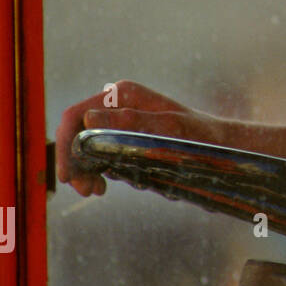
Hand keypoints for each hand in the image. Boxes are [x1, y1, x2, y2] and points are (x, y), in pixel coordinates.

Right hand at [54, 80, 226, 196]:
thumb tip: (88, 119)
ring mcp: (119, 119)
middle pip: (76, 131)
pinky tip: (102, 186)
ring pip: (85, 145)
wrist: (220, 146)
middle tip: (85, 190)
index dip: (65, 146)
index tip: (67, 177)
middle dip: (75, 161)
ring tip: (95, 191)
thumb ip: (130, 122)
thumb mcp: (168, 130)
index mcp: (122, 94)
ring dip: (84, 169)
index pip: (75, 116)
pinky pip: (99, 152)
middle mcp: (117, 103)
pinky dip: (96, 169)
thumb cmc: (199, 136)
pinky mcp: (124, 135)